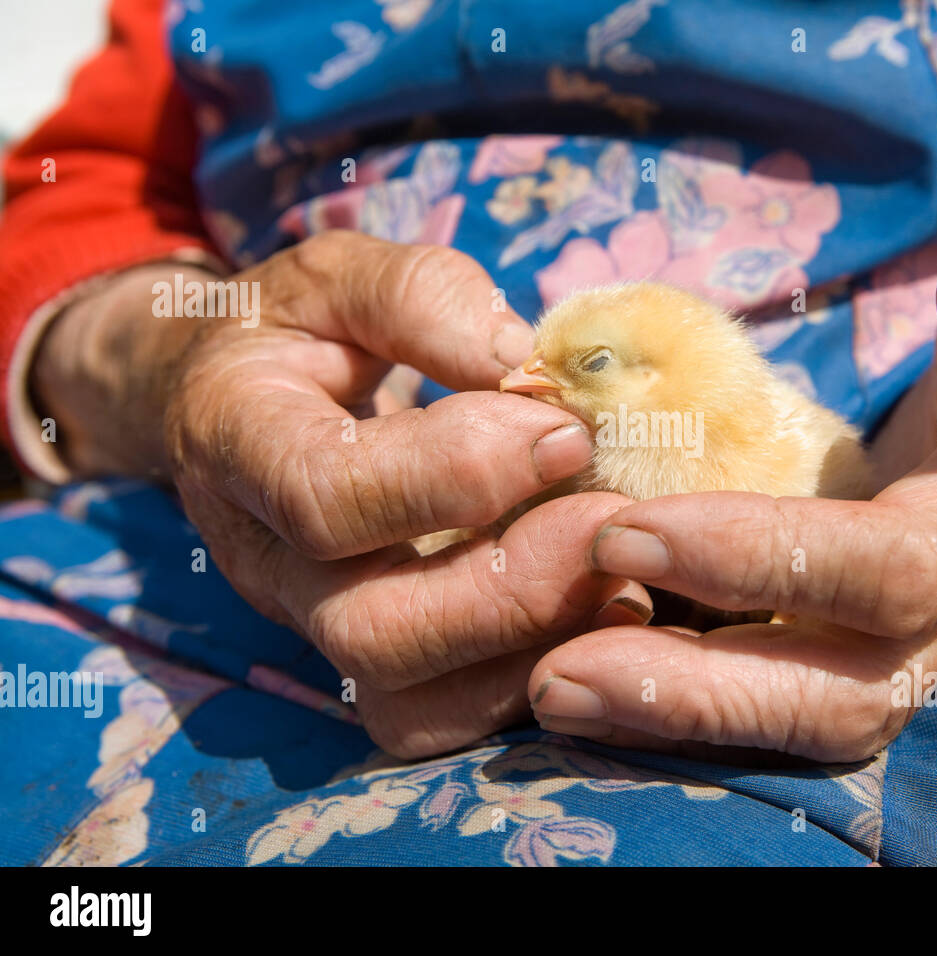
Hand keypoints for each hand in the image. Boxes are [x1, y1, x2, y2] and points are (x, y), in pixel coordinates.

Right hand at [33, 231, 653, 756]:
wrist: (243, 401)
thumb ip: (421, 300)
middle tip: (616, 517)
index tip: (563, 429)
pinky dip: (526, 681)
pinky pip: (440, 718)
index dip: (455, 475)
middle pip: (373, 629)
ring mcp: (315, 623)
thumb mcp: (340, 277)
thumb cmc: (301, 329)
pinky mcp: (369, 661)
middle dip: (513, 587)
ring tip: (622, 573)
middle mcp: (265, 559)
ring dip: (532, 646)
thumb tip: (521, 362)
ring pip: (410, 698)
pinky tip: (595, 609)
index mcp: (239, 442)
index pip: (327, 495)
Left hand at [526, 215, 936, 761]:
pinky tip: (599, 672)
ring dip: (684, 719)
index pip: (893, 568)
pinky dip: (696, 702)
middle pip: (846, 695)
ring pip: (813, 721)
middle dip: (704, 694)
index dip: (765, 561)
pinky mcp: (885, 656)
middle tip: (560, 675)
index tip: (626, 531)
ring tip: (557, 691)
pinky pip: (790, 702)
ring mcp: (931, 651)